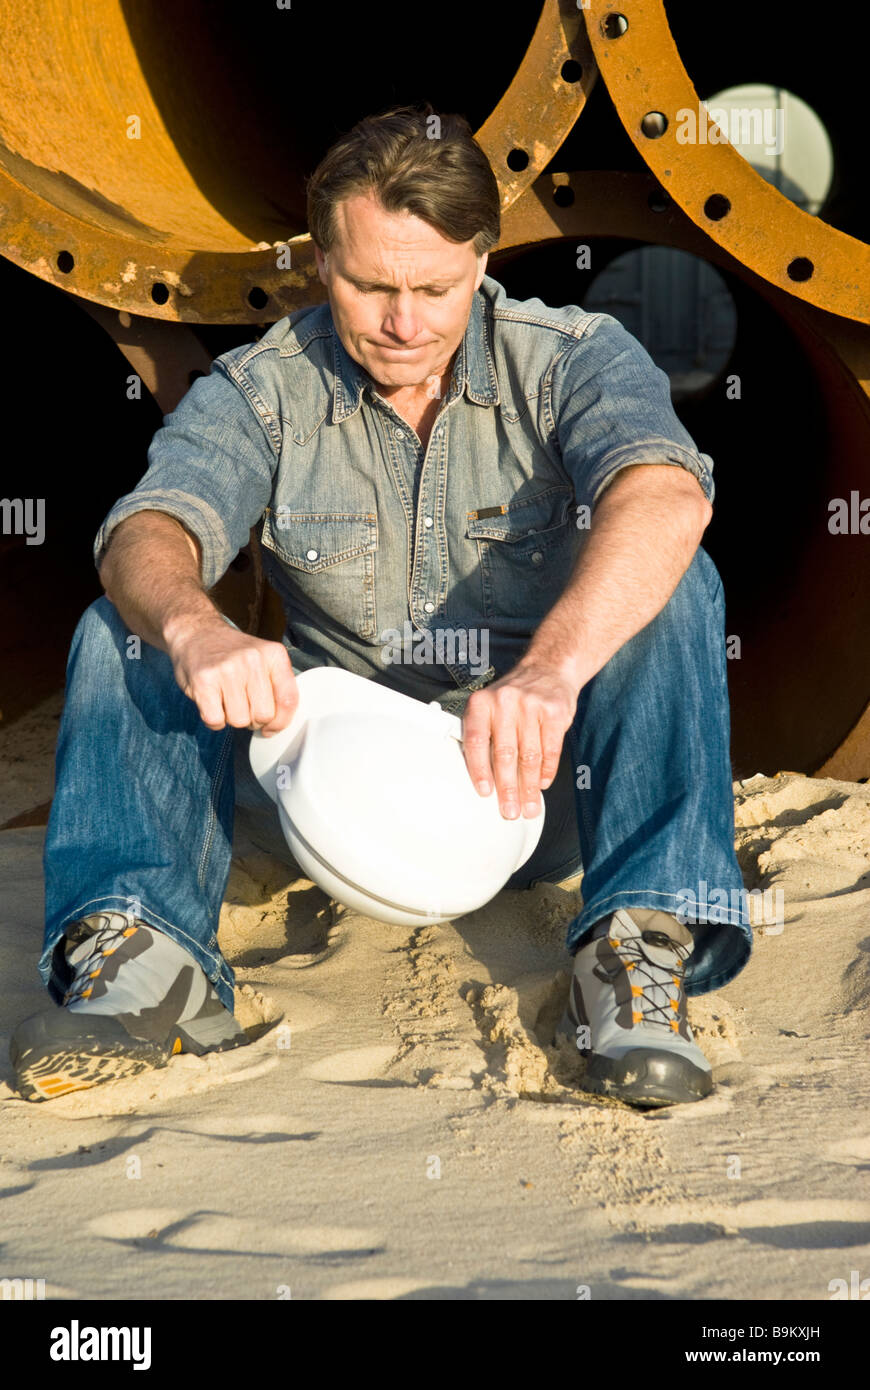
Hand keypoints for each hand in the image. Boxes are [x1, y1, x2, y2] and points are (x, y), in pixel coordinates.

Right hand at [167, 619, 297, 735]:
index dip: (280, 722)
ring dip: (232, 719)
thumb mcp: (263, 658)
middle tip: (243, 708)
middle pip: (264, 715)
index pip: (288, 700)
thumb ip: (277, 685)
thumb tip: (279, 724)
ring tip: (226, 701)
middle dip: (253, 720)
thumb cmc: (232, 653)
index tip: (270, 728)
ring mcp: (228, 670)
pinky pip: (215, 721)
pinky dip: (213, 721)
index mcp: (274, 654)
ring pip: (240, 721)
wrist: (196, 633)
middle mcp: (253, 660)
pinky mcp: (204, 681)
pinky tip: (212, 704)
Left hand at [460, 661, 579, 819]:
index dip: (479, 770)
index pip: (476, 741)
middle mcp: (505, 702)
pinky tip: (543, 784)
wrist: (548, 668)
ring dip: (530, 787)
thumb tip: (483, 779)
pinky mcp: (555, 712)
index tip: (485, 793)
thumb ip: (483, 735)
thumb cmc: (514, 697)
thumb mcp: (489, 706)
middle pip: (505, 754)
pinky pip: (551, 750)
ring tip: (529, 806)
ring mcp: (531, 706)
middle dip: (508, 788)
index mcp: (481, 703)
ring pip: (530, 756)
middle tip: (510, 811)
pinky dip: (547, 771)